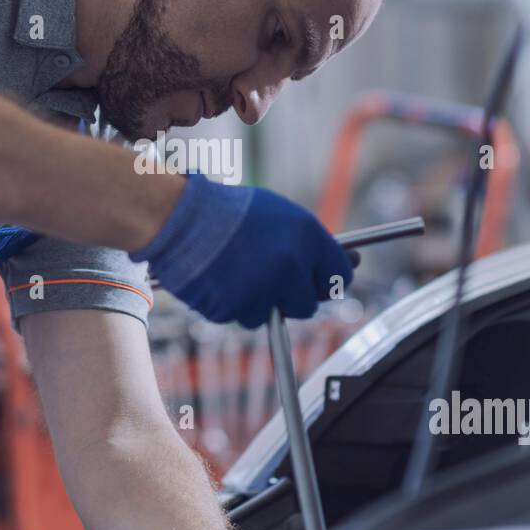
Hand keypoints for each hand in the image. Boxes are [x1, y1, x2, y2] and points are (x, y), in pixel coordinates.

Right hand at [132, 174, 351, 327]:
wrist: (181, 217)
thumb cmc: (229, 212)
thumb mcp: (280, 214)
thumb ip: (310, 243)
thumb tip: (349, 263)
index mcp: (307, 236)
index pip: (338, 277)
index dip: (325, 282)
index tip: (315, 283)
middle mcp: (291, 264)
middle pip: (307, 306)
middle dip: (290, 298)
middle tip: (268, 279)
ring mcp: (263, 288)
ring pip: (270, 315)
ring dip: (256, 302)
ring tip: (235, 272)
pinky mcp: (235, 307)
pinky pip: (240, 317)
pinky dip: (231, 305)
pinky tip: (219, 279)